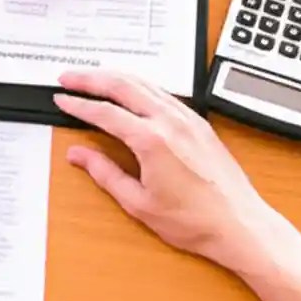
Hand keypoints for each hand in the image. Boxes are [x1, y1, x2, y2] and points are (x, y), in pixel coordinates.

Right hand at [52, 71, 274, 274]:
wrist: (238, 223)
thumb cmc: (195, 220)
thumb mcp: (139, 203)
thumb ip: (105, 173)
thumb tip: (79, 155)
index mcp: (152, 140)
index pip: (105, 112)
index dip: (79, 104)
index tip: (62, 99)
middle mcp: (171, 122)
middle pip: (124, 85)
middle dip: (92, 78)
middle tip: (70, 77)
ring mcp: (188, 119)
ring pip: (145, 83)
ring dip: (116, 77)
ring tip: (95, 78)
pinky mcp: (199, 123)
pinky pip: (164, 92)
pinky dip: (140, 85)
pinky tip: (132, 91)